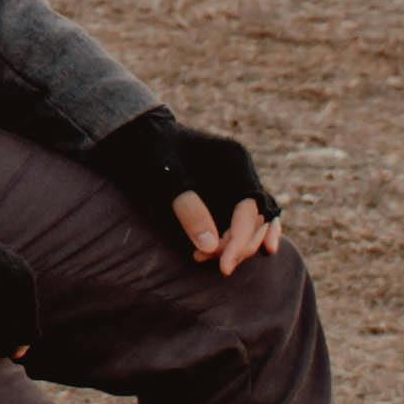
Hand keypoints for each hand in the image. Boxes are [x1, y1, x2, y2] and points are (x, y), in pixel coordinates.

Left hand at [88, 109, 283, 273]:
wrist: (143, 137)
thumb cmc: (153, 152)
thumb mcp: (165, 176)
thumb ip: (187, 208)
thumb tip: (210, 247)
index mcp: (234, 159)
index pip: (249, 207)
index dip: (240, 240)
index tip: (224, 266)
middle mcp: (243, 171)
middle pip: (257, 217)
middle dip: (236, 245)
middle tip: (200, 258)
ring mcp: (239, 182)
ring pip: (257, 221)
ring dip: (238, 245)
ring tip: (202, 257)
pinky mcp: (231, 194)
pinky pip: (250, 219)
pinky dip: (250, 236)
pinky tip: (259, 252)